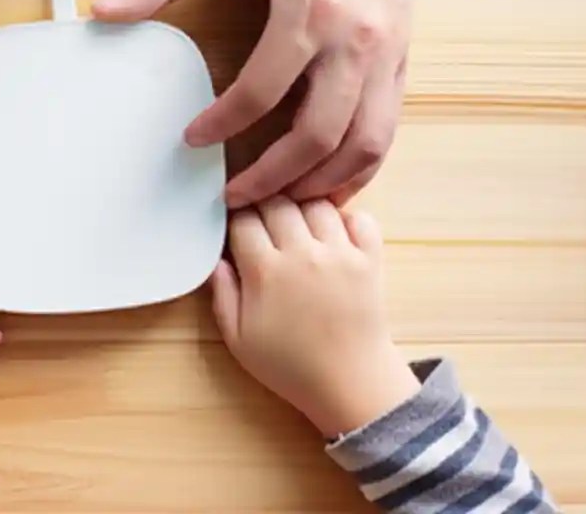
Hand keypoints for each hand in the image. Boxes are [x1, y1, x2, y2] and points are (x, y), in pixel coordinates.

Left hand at [94, 0, 424, 205]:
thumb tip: (103, 12)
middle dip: (272, 176)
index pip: (261, 91)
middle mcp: (355, 41)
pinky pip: (387, 132)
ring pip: (362, 145)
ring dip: (320, 183)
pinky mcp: (402, 63)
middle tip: (234, 195)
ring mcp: (385, 56)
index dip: (222, 124)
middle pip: (317, 134)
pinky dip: (359, 169)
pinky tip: (326, 184)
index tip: (192, 139)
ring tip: (279, 201)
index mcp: (309, 11)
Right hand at [211, 197, 418, 436]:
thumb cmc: (288, 365)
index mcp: (266, 271)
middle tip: (264, 225)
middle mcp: (303, 253)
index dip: (235, 219)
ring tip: (298, 228)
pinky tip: (333, 235)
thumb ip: (223, 294)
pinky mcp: (370, 258)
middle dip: (264, 207)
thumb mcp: (238, 339)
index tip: (236, 229)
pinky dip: (347, 219)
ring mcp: (340, 252)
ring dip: (303, 209)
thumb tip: (215, 258)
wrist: (350, 384)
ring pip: (316, 203)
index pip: (243, 219)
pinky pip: (361, 218)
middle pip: (277, 201)